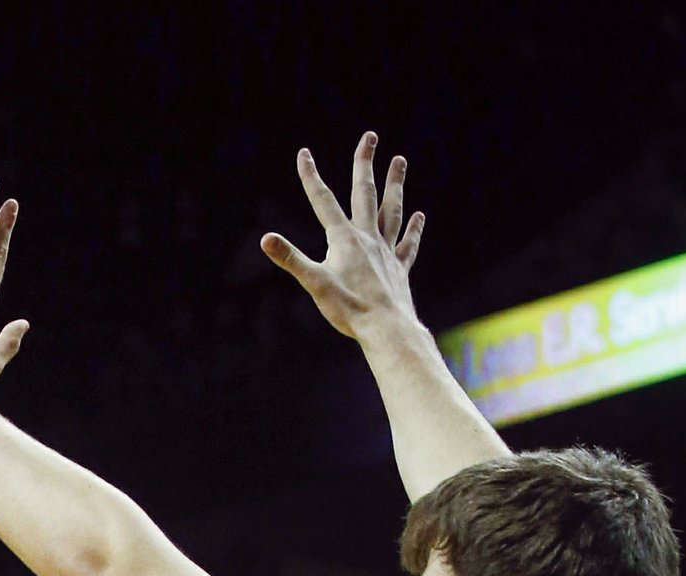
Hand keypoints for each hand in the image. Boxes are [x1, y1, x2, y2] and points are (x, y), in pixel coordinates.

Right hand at [261, 133, 425, 345]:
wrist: (385, 328)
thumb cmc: (348, 309)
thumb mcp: (314, 283)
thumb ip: (291, 258)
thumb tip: (265, 239)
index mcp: (344, 239)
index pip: (324, 201)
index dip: (311, 177)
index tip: (304, 154)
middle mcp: (368, 238)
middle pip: (365, 193)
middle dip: (364, 164)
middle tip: (369, 137)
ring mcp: (386, 251)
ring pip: (392, 210)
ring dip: (394, 184)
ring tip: (399, 160)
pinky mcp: (399, 269)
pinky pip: (408, 244)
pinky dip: (413, 229)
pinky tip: (419, 216)